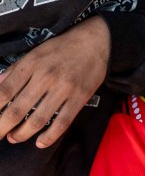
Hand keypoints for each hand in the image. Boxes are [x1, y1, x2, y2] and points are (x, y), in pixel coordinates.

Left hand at [0, 16, 110, 147]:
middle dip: (1, 128)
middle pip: (16, 111)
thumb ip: (16, 69)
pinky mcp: (80, 97)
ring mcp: (64, 88)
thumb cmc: (64, 46)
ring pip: (37, 120)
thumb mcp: (37, 51)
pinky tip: (40, 142)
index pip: (4, 92)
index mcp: (33, 63)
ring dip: (21, 134)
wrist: (99, 40)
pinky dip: (49, 136)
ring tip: (13, 137)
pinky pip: (62, 122)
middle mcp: (47, 76)